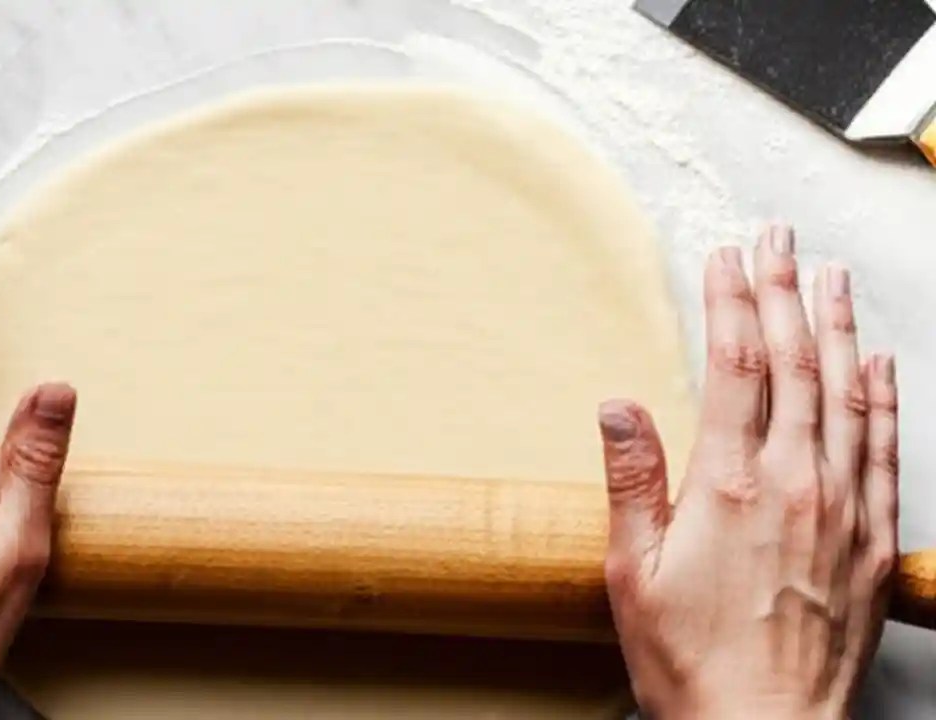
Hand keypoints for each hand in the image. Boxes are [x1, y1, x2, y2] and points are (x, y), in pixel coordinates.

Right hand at [598, 227, 897, 719]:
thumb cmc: (690, 660)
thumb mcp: (632, 574)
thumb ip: (632, 481)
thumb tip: (618, 403)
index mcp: (730, 486)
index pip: (734, 367)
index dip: (731, 303)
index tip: (725, 257)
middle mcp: (795, 484)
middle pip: (794, 364)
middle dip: (783, 291)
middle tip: (778, 237)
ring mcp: (842, 508)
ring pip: (846, 394)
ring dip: (837, 327)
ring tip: (830, 276)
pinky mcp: (872, 540)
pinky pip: (885, 449)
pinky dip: (883, 398)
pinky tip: (879, 362)